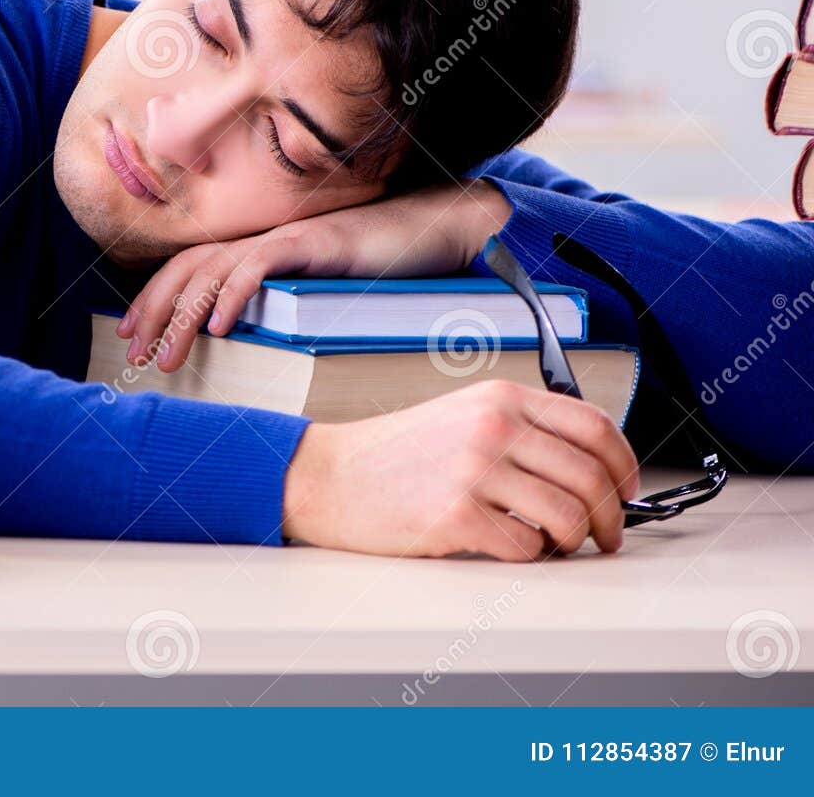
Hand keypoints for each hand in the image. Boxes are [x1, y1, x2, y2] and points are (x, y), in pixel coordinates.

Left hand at [118, 179, 512, 370]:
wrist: (430, 230)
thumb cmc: (376, 267)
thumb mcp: (314, 292)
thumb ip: (279, 305)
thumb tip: (245, 344)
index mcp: (257, 249)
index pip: (189, 270)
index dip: (155, 300)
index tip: (133, 338)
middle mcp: (262, 240)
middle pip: (188, 270)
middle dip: (155, 313)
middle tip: (136, 355)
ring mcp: (284, 239)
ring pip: (215, 273)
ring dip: (185, 317)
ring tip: (169, 356)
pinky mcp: (311, 243)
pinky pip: (260, 266)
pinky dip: (234, 296)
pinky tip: (220, 327)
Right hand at [281, 380, 641, 558]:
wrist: (329, 476)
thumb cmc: (391, 455)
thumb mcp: (461, 417)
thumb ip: (520, 431)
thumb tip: (588, 471)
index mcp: (499, 399)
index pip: (594, 426)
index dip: (624, 464)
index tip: (627, 489)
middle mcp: (492, 427)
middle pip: (591, 476)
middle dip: (612, 516)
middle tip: (607, 535)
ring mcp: (473, 470)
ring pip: (568, 515)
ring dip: (575, 541)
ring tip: (560, 546)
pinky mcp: (456, 514)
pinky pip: (526, 547)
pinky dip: (531, 557)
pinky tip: (514, 548)